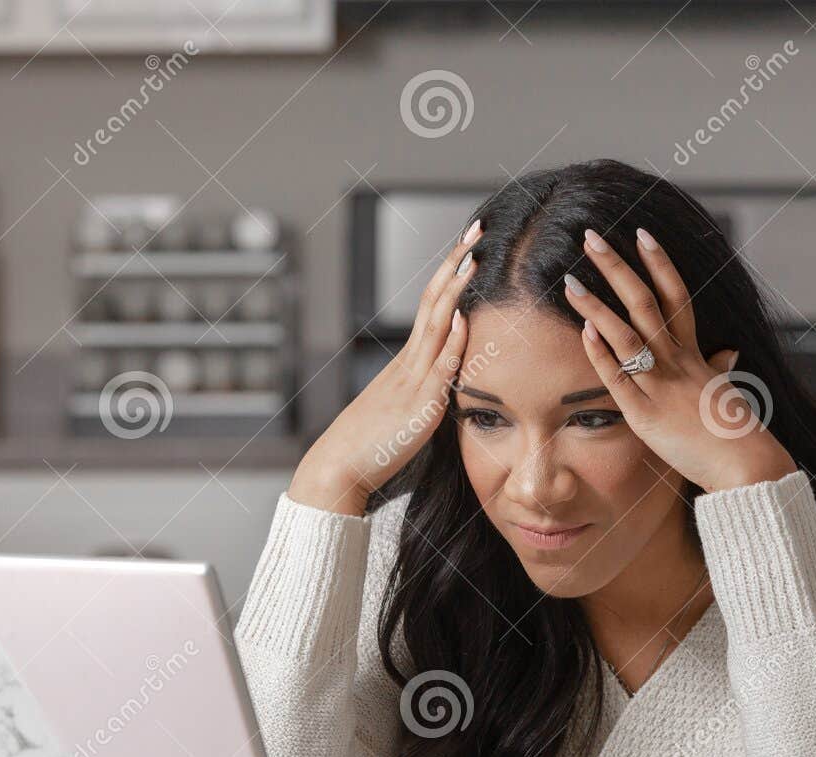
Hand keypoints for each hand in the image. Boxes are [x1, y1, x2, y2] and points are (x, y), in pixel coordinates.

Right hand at [288, 222, 480, 514]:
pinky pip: (438, 369)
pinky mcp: (420, 408)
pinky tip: (464, 319)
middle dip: (456, 264)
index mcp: (407, 362)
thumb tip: (448, 379)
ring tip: (472, 257)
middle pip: (434, 302)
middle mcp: (409, 363)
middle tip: (476, 229)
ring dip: (455, 290)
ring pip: (436, 326)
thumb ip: (426, 390)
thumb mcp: (404, 409)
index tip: (469, 246)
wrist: (338, 469)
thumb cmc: (371, 445)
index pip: (432, 306)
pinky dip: (452, 342)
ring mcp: (413, 382)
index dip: (450, 275)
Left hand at [566, 226, 796, 494]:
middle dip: (617, 268)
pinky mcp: (645, 415)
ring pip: (628, 335)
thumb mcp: (725, 393)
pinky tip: (585, 331)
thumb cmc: (735, 433)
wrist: (745, 465)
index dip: (660, 263)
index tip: (641, 233)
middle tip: (591, 236)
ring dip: (597, 306)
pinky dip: (603, 354)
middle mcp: (677, 362)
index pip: (677, 296)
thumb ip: (717, 370)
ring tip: (570, 280)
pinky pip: (621, 379)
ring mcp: (661, 386)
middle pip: (646, 302)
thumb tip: (727, 354)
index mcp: (695, 355)